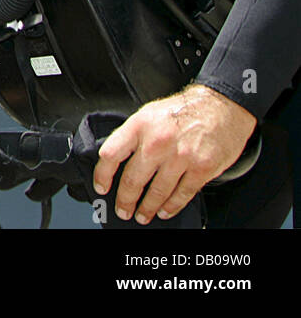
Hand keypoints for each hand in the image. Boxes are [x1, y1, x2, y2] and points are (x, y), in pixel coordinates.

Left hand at [93, 84, 257, 223]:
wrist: (221, 107)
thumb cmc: (182, 111)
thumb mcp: (148, 115)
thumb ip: (132, 136)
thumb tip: (115, 161)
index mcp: (139, 126)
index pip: (111, 155)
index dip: (102, 175)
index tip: (101, 187)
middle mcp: (157, 142)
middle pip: (133, 179)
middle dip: (125, 200)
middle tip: (123, 210)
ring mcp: (180, 157)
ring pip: (157, 192)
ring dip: (147, 208)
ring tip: (142, 215)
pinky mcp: (201, 168)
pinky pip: (182, 194)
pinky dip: (171, 207)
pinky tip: (165, 211)